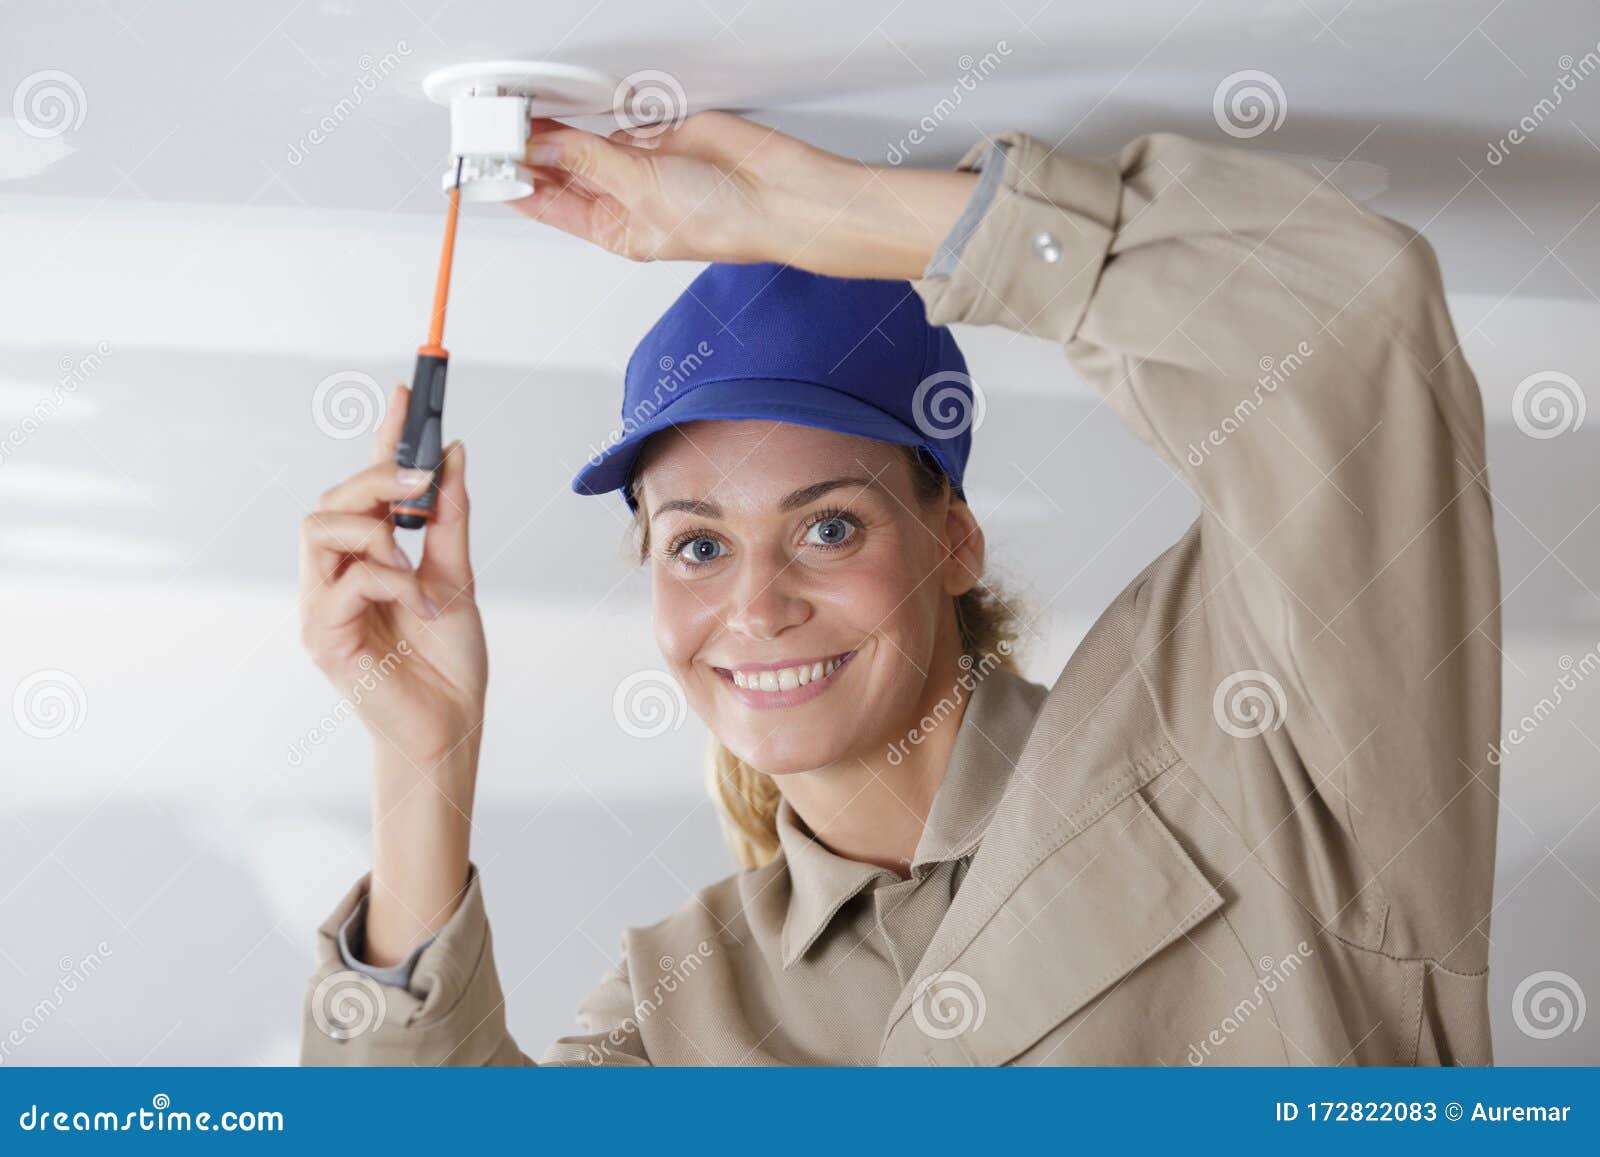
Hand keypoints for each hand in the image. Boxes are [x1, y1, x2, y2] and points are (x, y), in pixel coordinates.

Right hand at [298, 384, 487, 774]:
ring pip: (321, 527)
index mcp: (371, 555)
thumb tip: (452, 453)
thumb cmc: (448, 658)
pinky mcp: (320, 635)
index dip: (386, 435)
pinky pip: (343, 580)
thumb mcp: (457, 576)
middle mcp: (336, 573)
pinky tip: (417, 603)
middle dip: (377, 478)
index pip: (370, 483)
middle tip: (422, 484)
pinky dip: (386, 580)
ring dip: (375, 531)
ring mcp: (322, 603)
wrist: (450, 724)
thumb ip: (449, 518)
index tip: (409, 390)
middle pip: (333, 497)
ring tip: (414, 565)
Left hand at [512, 112, 977, 279]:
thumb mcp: (639, 190)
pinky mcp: (660, 132)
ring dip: (554, 125)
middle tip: (490, 125)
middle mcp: (622, 198)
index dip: (512, 181)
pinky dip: (592, 109)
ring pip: (582, 139)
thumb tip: (538, 144)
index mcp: (613, 229)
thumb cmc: (726, 220)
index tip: (480, 160)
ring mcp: (641, 164)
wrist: (778, 191)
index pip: (546, 203)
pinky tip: (565, 100)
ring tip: (516, 109)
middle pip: (559, 168)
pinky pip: (616, 117)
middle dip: (526, 149)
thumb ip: (587, 158)